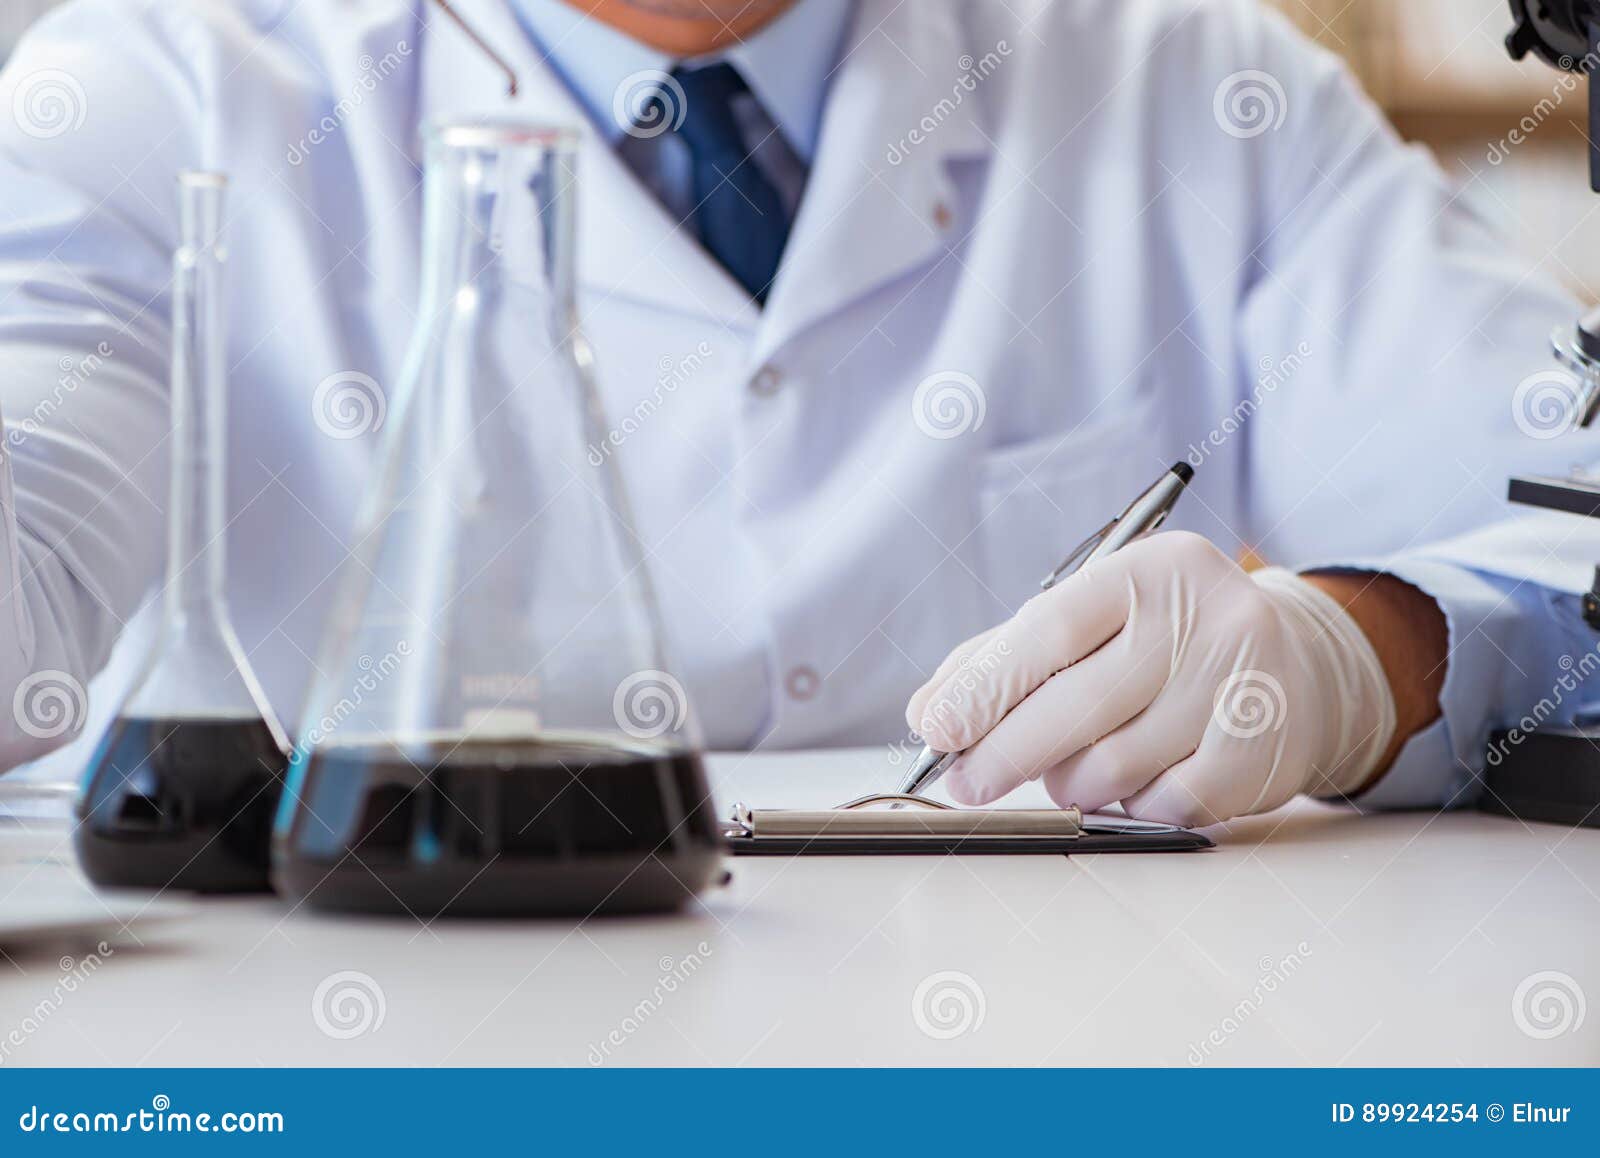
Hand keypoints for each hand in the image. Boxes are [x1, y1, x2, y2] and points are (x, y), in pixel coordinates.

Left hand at [905, 532, 1398, 826]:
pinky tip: (1135, 782)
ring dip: (1070, 782)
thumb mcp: (1092, 622)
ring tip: (1071, 770)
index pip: (1049, 630)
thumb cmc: (1164, 643)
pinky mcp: (1262, 750)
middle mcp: (1204, 616)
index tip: (935, 729)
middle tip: (966, 783)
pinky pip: (1162, 805)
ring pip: (1113, 766)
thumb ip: (1004, 658)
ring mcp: (1241, 684)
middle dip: (1004, 754)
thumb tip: (928, 714)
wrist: (1299, 666)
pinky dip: (1129, 806)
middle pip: (1077, 705)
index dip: (985, 686)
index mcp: (1148, 569)